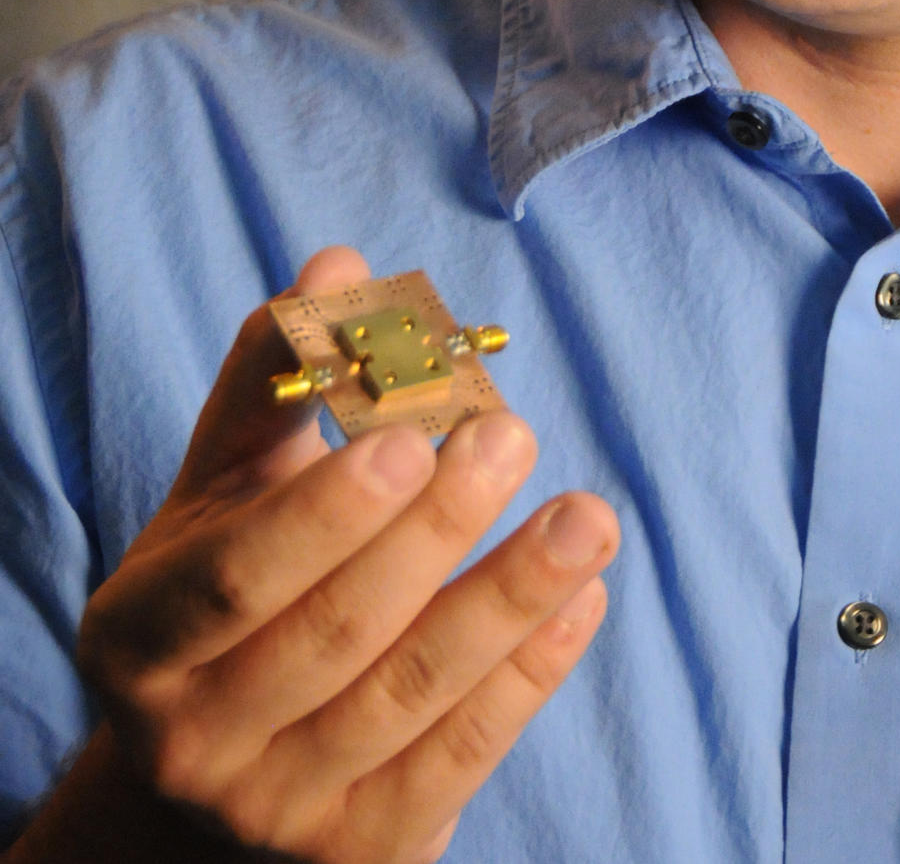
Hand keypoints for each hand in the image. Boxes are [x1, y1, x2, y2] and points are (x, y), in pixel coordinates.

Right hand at [59, 246, 617, 863]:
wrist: (201, 784)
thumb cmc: (224, 594)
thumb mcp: (222, 493)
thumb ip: (277, 380)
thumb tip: (341, 264)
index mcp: (142, 637)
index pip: (236, 576)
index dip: (327, 510)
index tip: (415, 431)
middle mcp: (199, 739)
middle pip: (338, 632)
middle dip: (438, 531)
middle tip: (515, 436)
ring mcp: (283, 810)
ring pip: (411, 697)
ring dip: (510, 599)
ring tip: (587, 516)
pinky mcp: (365, 852)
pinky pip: (460, 758)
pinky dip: (528, 677)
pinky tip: (581, 599)